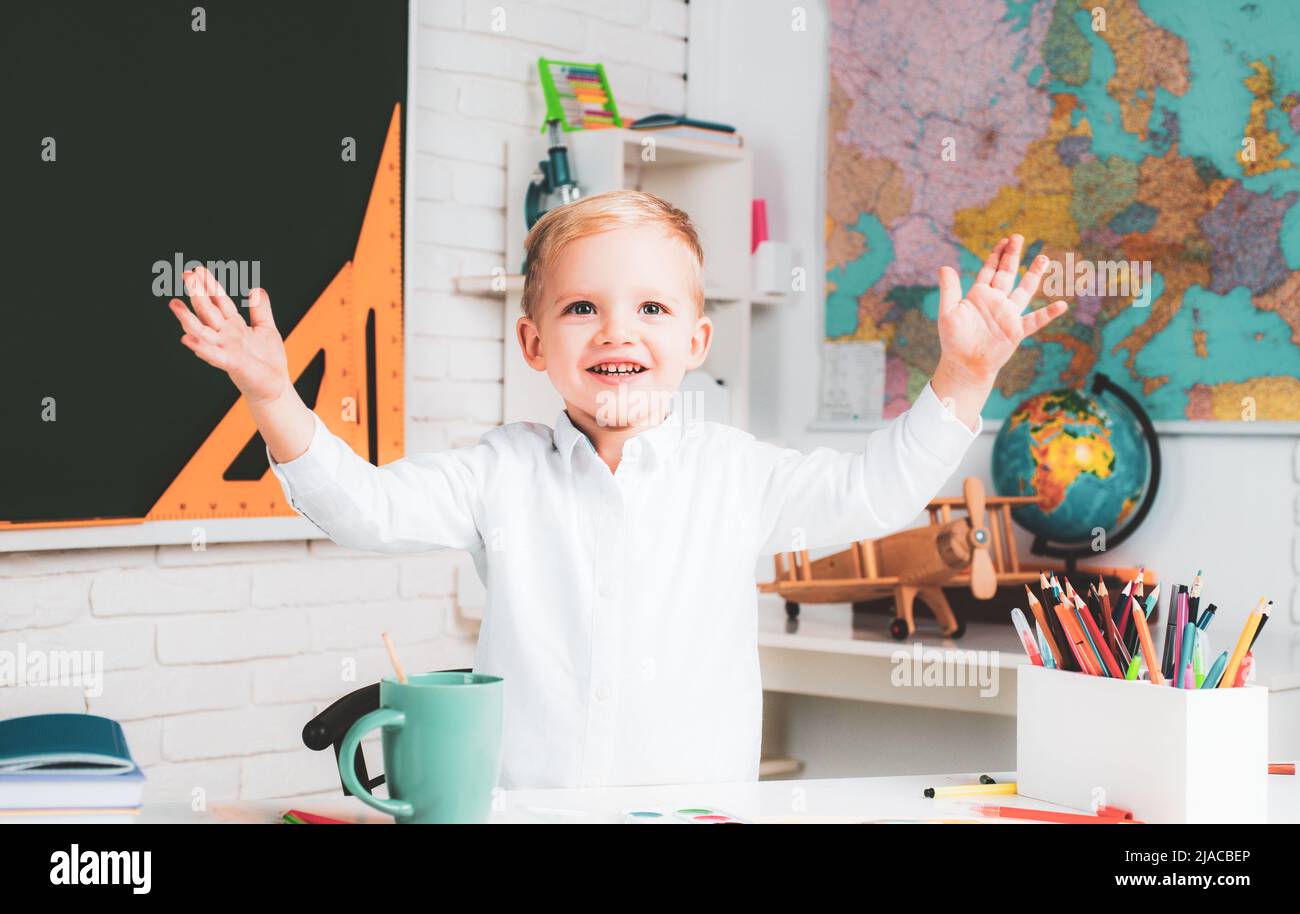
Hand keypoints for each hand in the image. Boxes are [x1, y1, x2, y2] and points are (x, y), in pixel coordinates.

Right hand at [168, 266, 289, 405]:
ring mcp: (226, 349)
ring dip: (188, 318)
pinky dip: (201, 347)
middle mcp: (226, 335)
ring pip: (203, 331)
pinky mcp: (231, 363)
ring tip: (174, 304)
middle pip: (208, 311)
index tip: (198, 270)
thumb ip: (260, 309)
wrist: (274, 386)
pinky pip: (213, 354)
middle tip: (186, 275)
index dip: (210, 285)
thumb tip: (256, 289)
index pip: (220, 301)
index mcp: (234, 325)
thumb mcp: (267, 328)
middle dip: (198, 293)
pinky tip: (187, 339)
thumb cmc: (269, 360)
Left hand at [936, 235, 1067, 382]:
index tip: (1004, 240)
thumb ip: (949, 290)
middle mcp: (996, 301)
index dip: (996, 255)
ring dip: (1034, 275)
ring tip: (1044, 258)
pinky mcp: (1016, 330)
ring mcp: (1008, 315)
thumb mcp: (948, 312)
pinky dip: (1048, 314)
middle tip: (1018, 237)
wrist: (964, 364)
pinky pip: (1036, 320)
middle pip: (1007, 273)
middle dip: (1012, 255)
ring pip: (1024, 290)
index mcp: (979, 295)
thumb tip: (944, 267)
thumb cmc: (954, 340)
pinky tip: (1061, 305)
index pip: (990, 270)